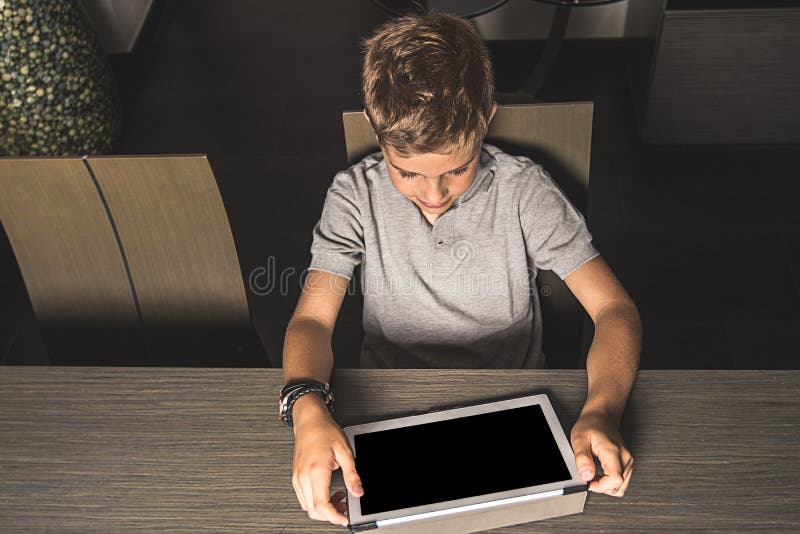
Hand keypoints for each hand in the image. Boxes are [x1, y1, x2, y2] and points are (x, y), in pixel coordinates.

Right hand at [291, 395, 364, 526]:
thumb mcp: (345, 451)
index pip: (321, 506)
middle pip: (313, 511)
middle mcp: (303, 477)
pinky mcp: (296, 476)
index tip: (345, 518)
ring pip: (307, 506)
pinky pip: (304, 497)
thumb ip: (352, 474)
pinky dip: (316, 501)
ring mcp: (297, 477)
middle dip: (330, 515)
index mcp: (316, 471)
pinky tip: (327, 491)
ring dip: (323, 509)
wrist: (309, 420)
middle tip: (345, 507)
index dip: (334, 517)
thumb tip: (358, 491)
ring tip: (338, 497)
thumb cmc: (324, 431)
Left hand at [570, 410, 633, 496]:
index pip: (615, 480)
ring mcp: (628, 461)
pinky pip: (621, 481)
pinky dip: (610, 482)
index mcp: (613, 451)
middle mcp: (625, 457)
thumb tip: (586, 475)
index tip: (588, 481)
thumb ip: (582, 458)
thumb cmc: (591, 426)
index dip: (600, 486)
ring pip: (620, 487)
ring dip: (606, 485)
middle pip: (618, 487)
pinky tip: (601, 473)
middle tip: (588, 475)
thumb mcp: (579, 439)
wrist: (601, 417)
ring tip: (594, 473)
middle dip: (601, 487)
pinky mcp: (628, 463)